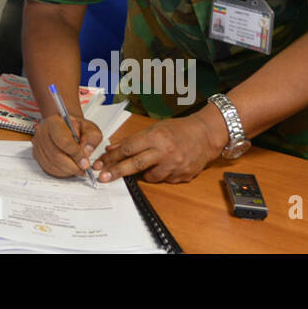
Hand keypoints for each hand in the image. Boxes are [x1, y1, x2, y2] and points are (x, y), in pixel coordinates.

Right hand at [32, 113, 102, 178]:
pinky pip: (48, 168)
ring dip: (67, 171)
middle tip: (83, 169)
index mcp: (54, 121)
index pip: (64, 141)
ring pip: (52, 164)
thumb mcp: (89, 128)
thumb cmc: (76, 127)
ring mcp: (37, 143)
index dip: (76, 154)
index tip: (86, 163)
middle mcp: (42, 131)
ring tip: (78, 169)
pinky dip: (61, 172)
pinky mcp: (36, 154)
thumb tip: (86, 151)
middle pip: (56, 155)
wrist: (65, 127)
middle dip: (72, 166)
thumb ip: (91, 138)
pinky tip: (69, 169)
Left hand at [94, 114, 222, 183]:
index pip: (129, 148)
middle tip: (102, 177)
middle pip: (135, 164)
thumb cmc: (178, 129)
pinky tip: (165, 166)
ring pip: (150, 177)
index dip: (113, 156)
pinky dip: (160, 175)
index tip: (101, 163)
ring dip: (143, 174)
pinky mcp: (183, 176)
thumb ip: (133, 139)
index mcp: (156, 137)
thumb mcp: (154, 128)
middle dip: (117, 171)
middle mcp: (165, 152)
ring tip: (148, 165)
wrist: (206, 135)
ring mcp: (175, 166)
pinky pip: (164, 180)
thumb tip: (112, 148)